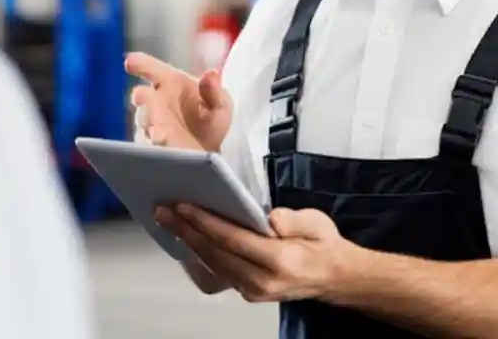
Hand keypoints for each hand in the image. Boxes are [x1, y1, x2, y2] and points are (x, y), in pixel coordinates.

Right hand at [125, 52, 232, 151]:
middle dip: (142, 97)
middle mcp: (157, 102)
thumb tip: (211, 73)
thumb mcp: (220, 106)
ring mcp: (151, 124)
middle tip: (140, 95)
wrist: (207, 154)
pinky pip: (148, 143)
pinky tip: (161, 142)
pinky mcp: (151, 146)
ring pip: (143, 120)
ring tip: (157, 127)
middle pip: (143, 96)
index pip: (153, 70)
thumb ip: (214, 91)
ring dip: (148, 121)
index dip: (141, 64)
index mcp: (172, 84)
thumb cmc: (211, 124)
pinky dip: (153, 143)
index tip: (130, 61)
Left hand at [155, 203, 351, 303]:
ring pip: (213, 264)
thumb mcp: (318, 223)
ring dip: (188, 241)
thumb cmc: (324, 245)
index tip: (183, 206)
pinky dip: (200, 252)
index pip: (234, 240)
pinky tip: (187, 236)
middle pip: (216, 254)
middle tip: (163, 210)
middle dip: (186, 230)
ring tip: (167, 220)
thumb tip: (268, 218)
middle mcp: (263, 281)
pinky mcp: (248, 293)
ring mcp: (254, 291)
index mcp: (281, 261)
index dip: (205, 222)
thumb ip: (294, 220)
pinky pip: (219, 271)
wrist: (334, 278)